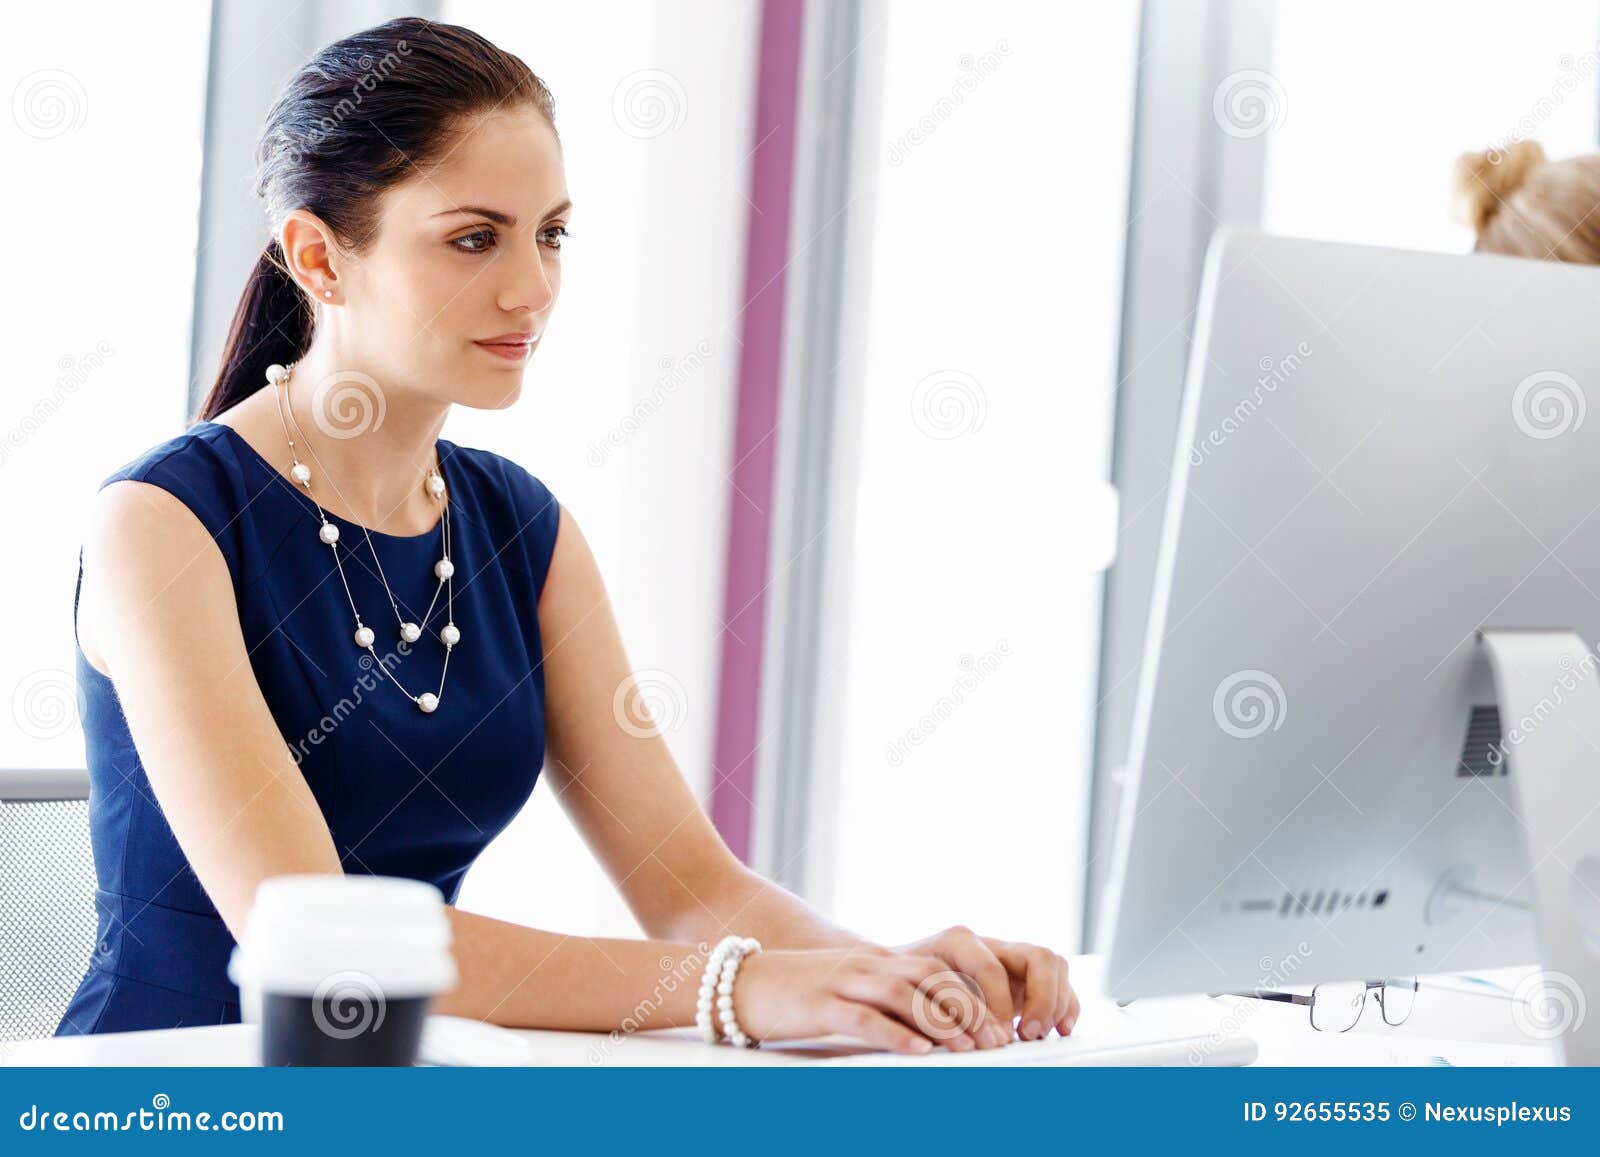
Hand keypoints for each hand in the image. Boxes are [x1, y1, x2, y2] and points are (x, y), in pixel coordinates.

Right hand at [728, 944, 1005, 1053]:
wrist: (738, 981)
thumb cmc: (795, 992)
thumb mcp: (847, 988)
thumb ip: (883, 1000)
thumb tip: (924, 1030)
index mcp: (876, 961)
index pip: (938, 970)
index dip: (972, 997)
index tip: (997, 1028)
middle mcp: (866, 966)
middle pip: (931, 978)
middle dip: (968, 1010)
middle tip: (995, 1042)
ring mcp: (844, 982)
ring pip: (905, 994)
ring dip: (942, 1023)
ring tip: (968, 1049)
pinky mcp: (821, 1004)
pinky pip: (865, 1017)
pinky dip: (896, 1034)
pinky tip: (918, 1051)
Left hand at [895, 925, 1079, 1041]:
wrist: (899, 978)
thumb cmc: (902, 990)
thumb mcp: (908, 997)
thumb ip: (931, 1014)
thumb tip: (952, 1040)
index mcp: (958, 941)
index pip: (991, 967)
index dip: (998, 1004)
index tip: (998, 1039)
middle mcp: (989, 944)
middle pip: (1037, 956)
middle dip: (1041, 999)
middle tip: (1027, 1034)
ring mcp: (1010, 957)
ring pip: (1052, 963)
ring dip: (1055, 1001)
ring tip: (1040, 1034)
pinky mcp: (1024, 976)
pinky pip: (1059, 981)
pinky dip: (1066, 1004)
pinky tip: (1061, 1030)